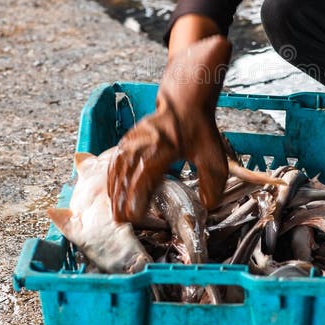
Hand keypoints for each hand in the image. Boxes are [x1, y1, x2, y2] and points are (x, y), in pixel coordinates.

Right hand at [107, 35, 231, 223]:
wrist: (184, 101)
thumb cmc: (198, 129)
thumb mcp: (213, 157)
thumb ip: (212, 183)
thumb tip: (208, 206)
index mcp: (162, 149)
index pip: (144, 177)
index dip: (137, 198)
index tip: (134, 216)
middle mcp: (142, 145)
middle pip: (126, 177)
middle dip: (121, 200)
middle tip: (120, 222)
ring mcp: (133, 141)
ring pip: (117, 169)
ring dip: (114, 190)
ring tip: (114, 211)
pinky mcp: (128, 139)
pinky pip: (114, 160)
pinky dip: (111, 177)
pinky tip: (112, 190)